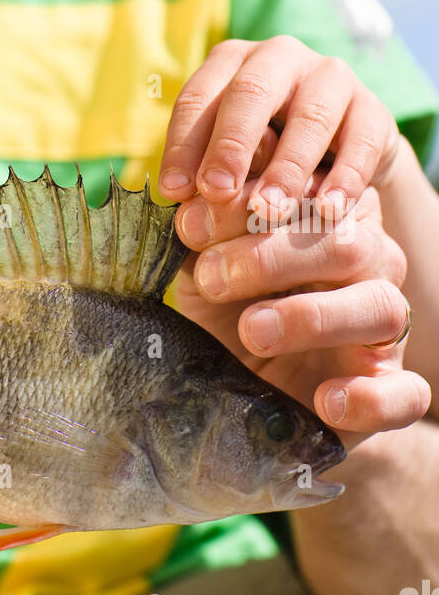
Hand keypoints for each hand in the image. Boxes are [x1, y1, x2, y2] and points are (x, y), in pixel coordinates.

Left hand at [158, 35, 401, 223]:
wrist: (342, 153)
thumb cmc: (264, 153)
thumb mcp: (230, 153)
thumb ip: (206, 168)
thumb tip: (180, 198)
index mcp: (231, 61)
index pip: (199, 97)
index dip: (183, 143)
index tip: (175, 191)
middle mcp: (278, 57)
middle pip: (250, 93)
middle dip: (230, 146)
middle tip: (216, 193)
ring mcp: (329, 77)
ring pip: (308, 116)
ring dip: (287, 168)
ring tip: (270, 211)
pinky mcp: (372, 107)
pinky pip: (361, 139)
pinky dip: (345, 178)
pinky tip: (328, 212)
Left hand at [171, 167, 430, 444]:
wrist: (241, 389)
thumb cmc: (225, 308)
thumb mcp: (204, 266)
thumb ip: (203, 234)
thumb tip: (190, 209)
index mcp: (328, 220)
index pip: (310, 194)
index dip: (252, 202)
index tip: (190, 226)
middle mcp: (368, 264)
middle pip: (347, 243)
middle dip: (271, 256)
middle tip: (211, 278)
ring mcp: (385, 328)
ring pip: (381, 307)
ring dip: (313, 316)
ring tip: (254, 330)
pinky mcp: (391, 389)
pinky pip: (405, 392)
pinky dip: (371, 398)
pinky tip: (327, 401)